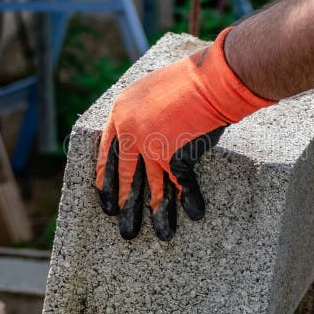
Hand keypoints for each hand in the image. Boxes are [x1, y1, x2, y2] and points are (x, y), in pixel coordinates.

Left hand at [95, 28, 273, 240]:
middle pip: (124, 173)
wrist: (211, 79)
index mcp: (122, 111)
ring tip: (155, 234)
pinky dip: (188, 200)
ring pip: (151, 185)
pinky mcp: (173, 156)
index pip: (107, 149)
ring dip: (153, 211)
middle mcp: (131, 132)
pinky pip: (180, 183)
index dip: (105, 174)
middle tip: (118, 221)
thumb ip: (146, 112)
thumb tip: (149, 133)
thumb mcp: (154, 89)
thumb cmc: (189, 78)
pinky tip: (192, 215)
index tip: (103, 194)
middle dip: (123, 200)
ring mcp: (151, 146)